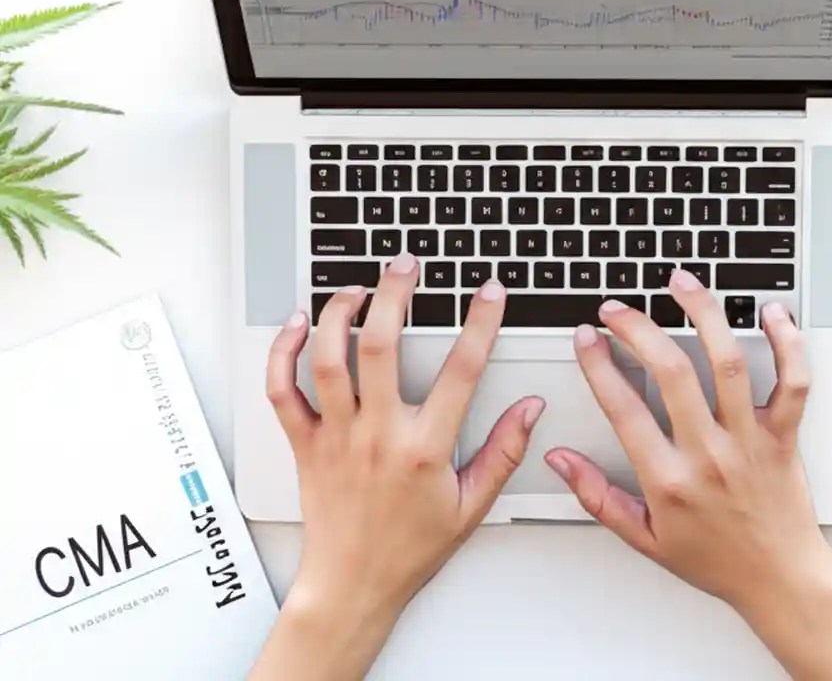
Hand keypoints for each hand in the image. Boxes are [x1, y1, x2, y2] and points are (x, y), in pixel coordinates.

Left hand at [252, 253, 541, 680]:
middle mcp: (377, 434)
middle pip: (381, 345)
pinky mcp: (304, 444)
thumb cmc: (409, 549)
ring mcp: (336, 436)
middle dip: (395, 294)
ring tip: (358, 287)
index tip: (488, 293)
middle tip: (407, 265)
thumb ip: (504, 452)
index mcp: (424, 448)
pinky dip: (284, 352)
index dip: (480, 323)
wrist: (352, 585)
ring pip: (328, 358)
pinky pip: (283, 390)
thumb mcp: (472, 505)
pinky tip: (299, 325)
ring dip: (340, 312)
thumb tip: (529, 409)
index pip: (461, 371)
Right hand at [546, 269, 831, 680]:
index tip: (587, 339)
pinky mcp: (784, 436)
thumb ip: (597, 496)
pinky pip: (793, 382)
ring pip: (728, 363)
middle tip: (618, 309)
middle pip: (671, 372)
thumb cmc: (716, 561)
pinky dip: (789, 343)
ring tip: (681, 285)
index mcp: (668, 480)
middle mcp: (709, 453)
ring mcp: (749, 440)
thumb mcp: (644, 538)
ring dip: (703, 315)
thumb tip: (559, 460)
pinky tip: (772, 312)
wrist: (779, 580)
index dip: (598, 365)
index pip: (623, 408)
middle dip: (638, 328)